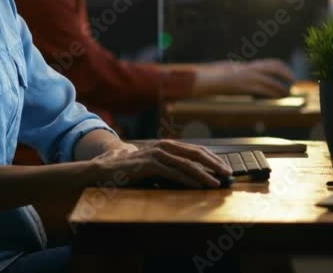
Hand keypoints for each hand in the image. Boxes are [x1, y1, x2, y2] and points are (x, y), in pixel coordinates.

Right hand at [92, 139, 230, 188]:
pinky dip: (188, 179)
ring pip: (187, 164)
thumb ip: (170, 169)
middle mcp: (164, 147)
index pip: (196, 150)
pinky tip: (198, 186)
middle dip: (214, 164)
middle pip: (196, 153)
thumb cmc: (130, 172)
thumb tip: (193, 178)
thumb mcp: (154, 168)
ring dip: (204, 174)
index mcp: (167, 146)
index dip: (213, 159)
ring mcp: (156, 154)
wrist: (104, 171)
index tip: (226, 168)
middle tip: (228, 174)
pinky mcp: (149, 164)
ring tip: (217, 183)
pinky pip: (173, 172)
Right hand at [193, 58, 294, 97]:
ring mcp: (247, 77)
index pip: (270, 63)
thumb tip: (243, 76)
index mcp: (247, 65)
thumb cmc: (214, 76)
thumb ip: (239, 73)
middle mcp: (249, 68)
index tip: (288, 73)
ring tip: (288, 91)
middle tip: (293, 81)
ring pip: (271, 79)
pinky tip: (279, 96)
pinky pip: (264, 89)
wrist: (204, 79)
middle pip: (274, 66)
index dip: (282, 68)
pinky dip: (274, 92)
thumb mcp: (229, 72)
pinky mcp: (244, 86)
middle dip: (286, 73)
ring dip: (282, 86)